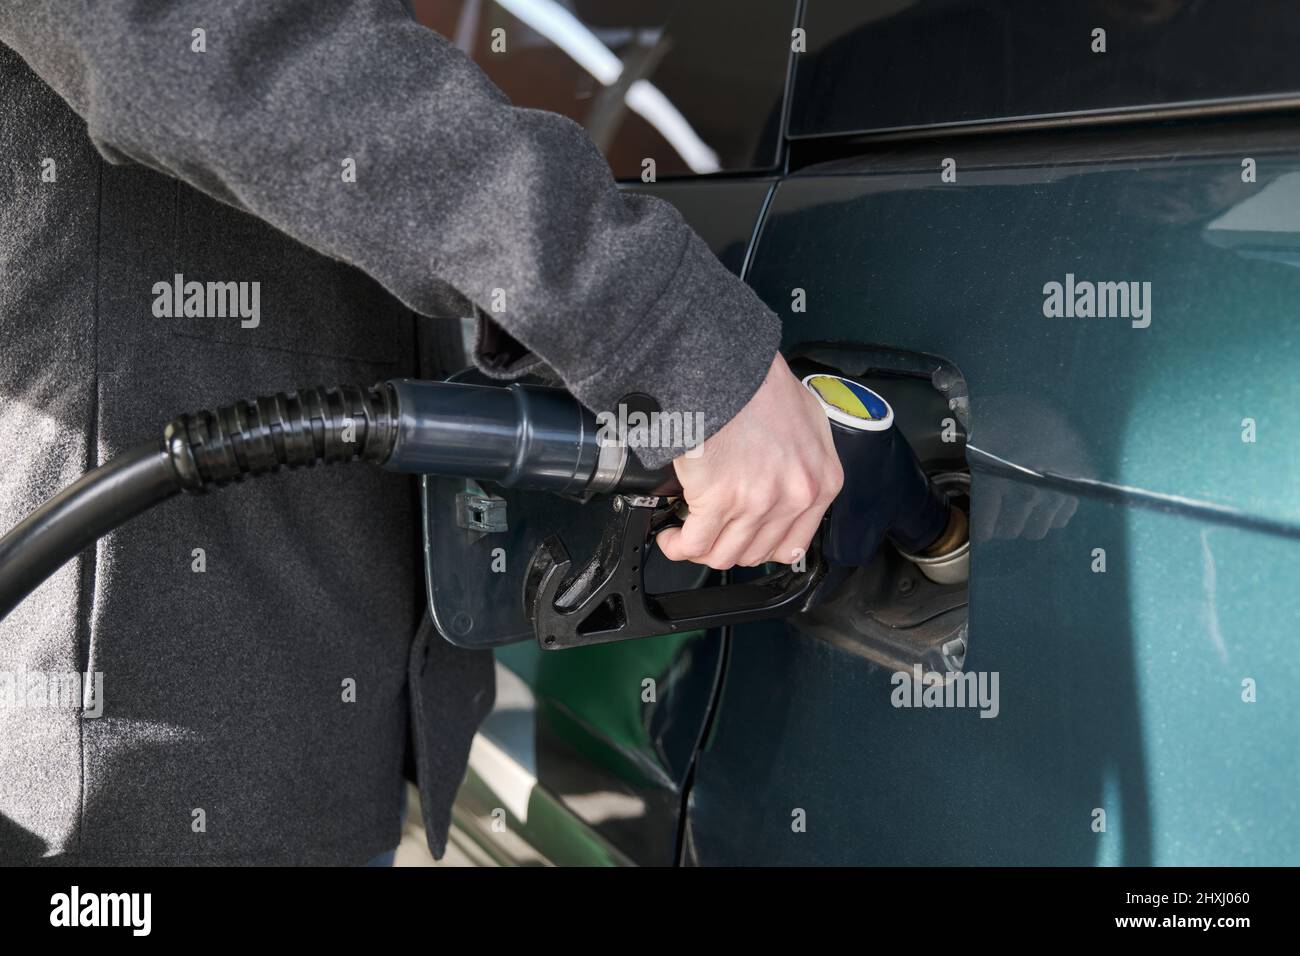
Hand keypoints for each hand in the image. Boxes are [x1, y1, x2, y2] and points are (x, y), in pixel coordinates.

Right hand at [656, 353, 842, 569]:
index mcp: (820, 482)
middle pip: (755, 554)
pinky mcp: (719, 499)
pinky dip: (678, 546)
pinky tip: (671, 536)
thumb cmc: (761, 385)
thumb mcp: (807, 421)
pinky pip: (694, 543)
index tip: (743, 541)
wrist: (728, 370)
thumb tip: (787, 481)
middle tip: (709, 534)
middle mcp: (794, 497)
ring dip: (699, 551)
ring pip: (723, 555)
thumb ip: (805, 461)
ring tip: (685, 538)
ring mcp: (758, 502)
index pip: (792, 545)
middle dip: (726, 548)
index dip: (760, 547)